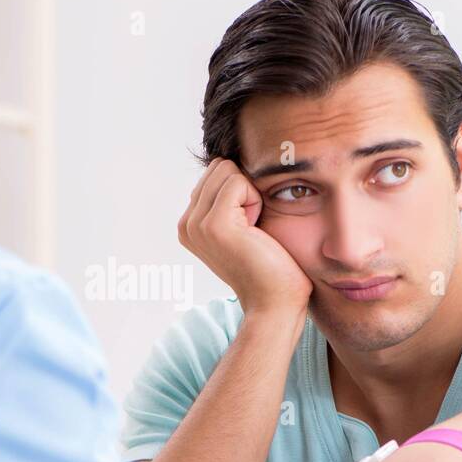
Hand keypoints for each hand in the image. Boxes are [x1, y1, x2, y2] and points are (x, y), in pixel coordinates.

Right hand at [178, 158, 311, 318]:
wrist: (275, 301)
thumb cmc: (269, 264)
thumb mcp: (241, 225)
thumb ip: (227, 198)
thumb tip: (231, 161)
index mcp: (189, 223)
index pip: (214, 172)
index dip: (240, 190)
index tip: (247, 225)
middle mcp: (186, 224)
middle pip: (219, 166)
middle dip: (244, 188)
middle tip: (252, 227)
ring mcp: (196, 224)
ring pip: (227, 170)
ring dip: (250, 194)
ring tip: (253, 229)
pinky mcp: (214, 224)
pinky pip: (237, 181)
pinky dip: (254, 200)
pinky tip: (255, 230)